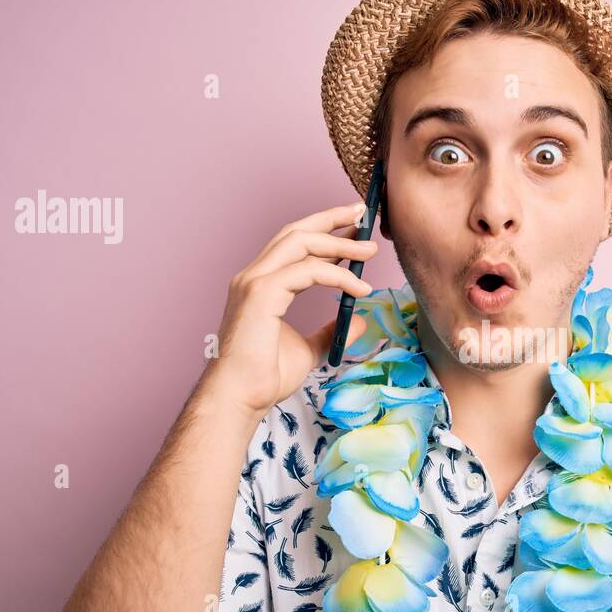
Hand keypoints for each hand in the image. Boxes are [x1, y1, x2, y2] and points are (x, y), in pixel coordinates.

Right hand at [200, 201, 376, 418]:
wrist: (242, 397)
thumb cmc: (265, 377)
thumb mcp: (308, 349)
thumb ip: (329, 331)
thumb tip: (357, 321)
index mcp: (260, 285)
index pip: (293, 244)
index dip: (324, 231)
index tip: (354, 227)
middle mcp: (254, 276)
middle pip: (295, 232)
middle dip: (331, 219)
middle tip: (363, 215)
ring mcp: (254, 282)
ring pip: (300, 243)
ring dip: (339, 242)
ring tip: (370, 247)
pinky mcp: (261, 293)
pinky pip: (307, 271)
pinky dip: (337, 275)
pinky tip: (359, 287)